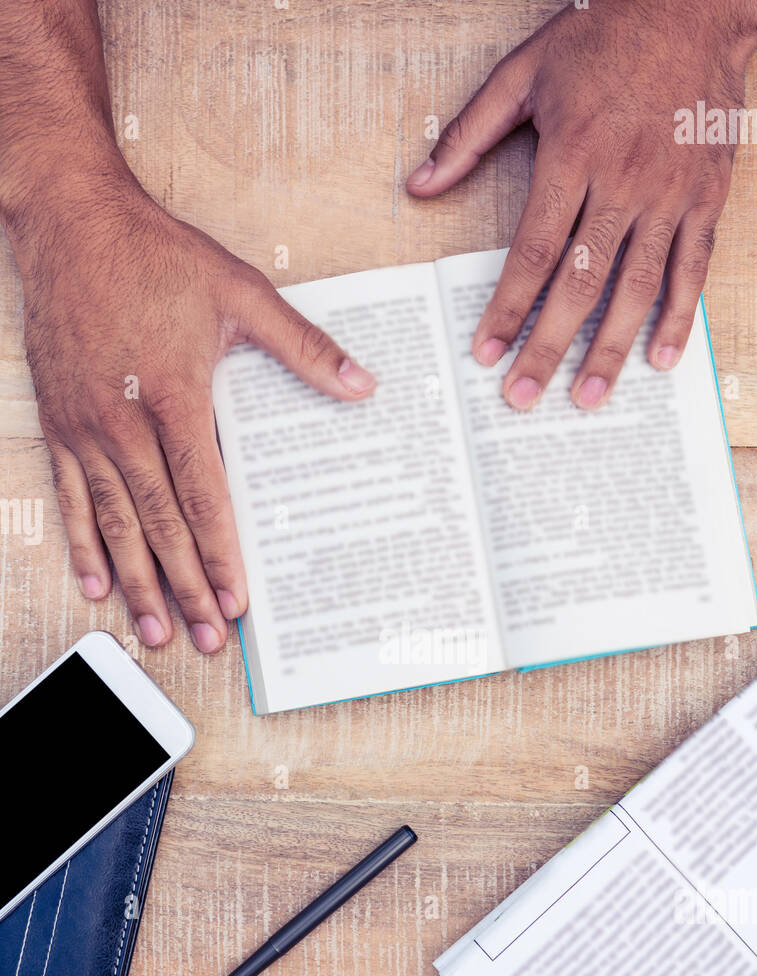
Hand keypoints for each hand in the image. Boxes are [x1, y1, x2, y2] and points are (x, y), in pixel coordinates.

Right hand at [10, 166, 375, 651]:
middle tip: (204, 640)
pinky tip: (96, 583)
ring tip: (155, 630)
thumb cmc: (156, 255)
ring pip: (114, 522)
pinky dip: (83, 543)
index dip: (218, 554)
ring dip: (137, 582)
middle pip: (159, 524)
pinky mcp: (60, 422)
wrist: (70, 220)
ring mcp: (86, 426)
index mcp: (174, 394)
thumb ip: (302, 347)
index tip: (235, 602)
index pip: (201, 495)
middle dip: (184, 588)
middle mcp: (123, 421)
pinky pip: (71, 497)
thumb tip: (362, 385)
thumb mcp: (240, 293)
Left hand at [408, 0, 756, 410]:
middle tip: (525, 398)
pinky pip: (693, 267)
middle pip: (580, 283)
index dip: (508, 308)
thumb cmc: (603, 33)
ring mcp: (670, 192)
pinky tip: (660, 358)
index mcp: (572, 153)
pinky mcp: (708, 195)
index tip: (487, 353)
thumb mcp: (524, 73)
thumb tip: (418, 187)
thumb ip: (468, 134)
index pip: (532, 251)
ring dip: (611, 348)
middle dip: (548, 347)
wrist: (695, 0)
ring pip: (637, 286)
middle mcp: (622, 180)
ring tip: (589, 398)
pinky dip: (679, 315)